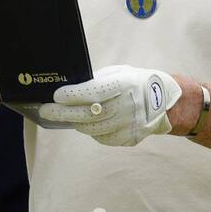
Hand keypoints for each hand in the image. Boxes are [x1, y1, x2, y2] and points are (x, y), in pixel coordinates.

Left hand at [38, 64, 182, 146]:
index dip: (73, 95)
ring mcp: (130, 125)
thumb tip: (70, 88)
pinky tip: (87, 124)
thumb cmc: (136, 82)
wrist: (165, 101)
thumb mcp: (119, 73)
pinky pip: (104, 138)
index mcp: (126, 84)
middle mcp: (128, 106)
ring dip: (76, 123)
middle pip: (90, 114)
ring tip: (65, 117)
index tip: (56, 95)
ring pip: (94, 129)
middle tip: (46, 111)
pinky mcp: (130, 138)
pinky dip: (92, 131)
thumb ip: (97, 80)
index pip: (94, 92)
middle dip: (64, 113)